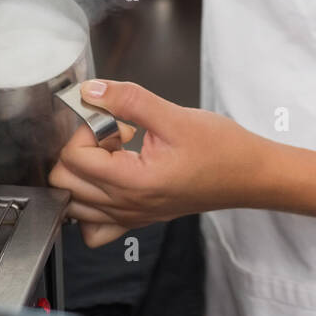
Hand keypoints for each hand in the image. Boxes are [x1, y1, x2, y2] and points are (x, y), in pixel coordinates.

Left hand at [47, 80, 262, 247]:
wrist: (250, 175)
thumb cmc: (222, 149)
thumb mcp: (174, 115)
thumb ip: (128, 100)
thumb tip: (91, 91)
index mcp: (133, 182)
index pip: (73, 159)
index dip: (85, 129)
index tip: (111, 117)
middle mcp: (127, 206)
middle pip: (65, 183)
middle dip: (79, 149)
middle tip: (110, 131)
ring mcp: (132, 216)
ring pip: (75, 205)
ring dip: (84, 173)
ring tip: (113, 152)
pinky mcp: (140, 218)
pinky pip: (96, 225)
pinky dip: (91, 202)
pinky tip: (111, 177)